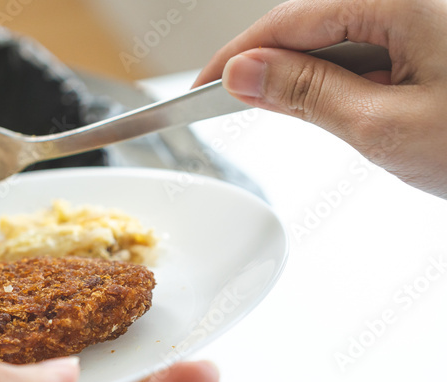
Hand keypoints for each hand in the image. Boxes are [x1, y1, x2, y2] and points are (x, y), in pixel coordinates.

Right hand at [193, 0, 446, 198]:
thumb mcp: (382, 125)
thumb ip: (307, 93)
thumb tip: (245, 72)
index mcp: (402, 1)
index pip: (291, 19)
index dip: (238, 55)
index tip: (203, 87)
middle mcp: (416, 2)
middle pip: (316, 24)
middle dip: (271, 63)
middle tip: (228, 101)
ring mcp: (429, 21)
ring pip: (345, 40)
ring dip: (311, 74)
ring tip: (280, 108)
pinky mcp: (438, 45)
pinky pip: (378, 49)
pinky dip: (347, 78)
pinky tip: (338, 105)